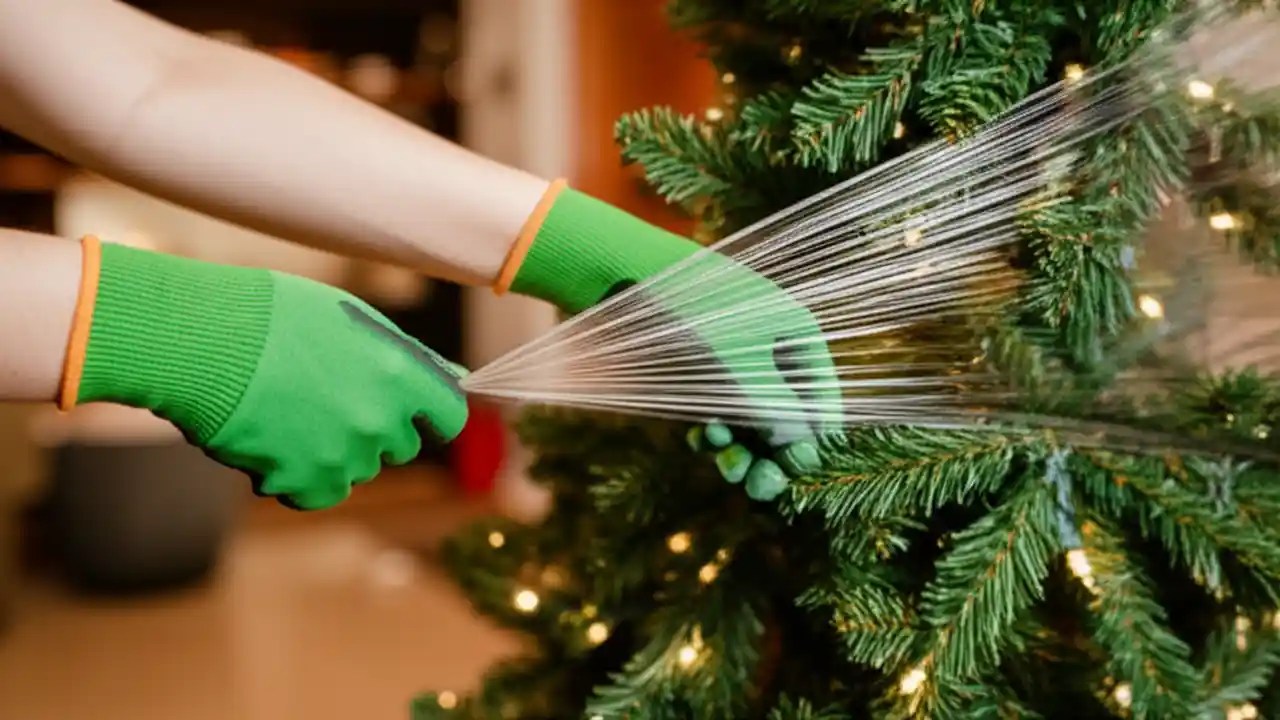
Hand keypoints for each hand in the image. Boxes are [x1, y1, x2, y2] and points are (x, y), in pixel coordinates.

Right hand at [63, 238, 467, 509]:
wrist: (202, 338)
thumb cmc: (274, 315)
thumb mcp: (354, 318)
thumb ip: (409, 356)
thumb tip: (454, 376)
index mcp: (401, 372)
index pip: (450, 414)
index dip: (432, 415)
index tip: (418, 414)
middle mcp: (381, 418)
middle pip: (400, 447)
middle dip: (374, 429)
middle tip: (328, 399)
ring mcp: (344, 455)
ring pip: (357, 470)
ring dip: (333, 452)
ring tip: (288, 413)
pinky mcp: (303, 481)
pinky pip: (318, 494)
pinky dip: (298, 478)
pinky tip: (272, 445)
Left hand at [501, 183, 837, 499]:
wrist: (624, 273)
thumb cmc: (692, 313)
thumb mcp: (738, 370)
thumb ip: (774, 414)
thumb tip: (803, 452)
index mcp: (794, 329)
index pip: (821, 392)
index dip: (815, 437)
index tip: (803, 476)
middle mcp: (769, 340)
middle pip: (784, 410)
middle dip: (772, 449)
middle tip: (759, 487)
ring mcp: (734, 351)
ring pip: (748, 413)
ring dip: (741, 443)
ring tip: (727, 464)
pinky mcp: (699, 361)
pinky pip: (718, 405)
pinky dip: (713, 426)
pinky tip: (703, 441)